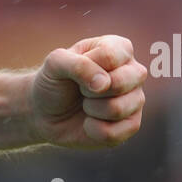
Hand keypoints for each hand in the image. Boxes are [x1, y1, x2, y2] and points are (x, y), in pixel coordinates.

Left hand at [30, 35, 146, 148]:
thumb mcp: (55, 64)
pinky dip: (93, 130)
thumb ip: (78, 65)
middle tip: (81, 89)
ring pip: (117, 109)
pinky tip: (89, 122)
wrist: (45, 112)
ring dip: (91, 109)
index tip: (76, 69)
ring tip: (85, 104)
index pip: (110, 56)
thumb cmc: (54, 81)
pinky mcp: (131, 125)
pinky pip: (115, 133)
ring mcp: (136, 99)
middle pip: (120, 82)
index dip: (86, 67)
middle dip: (90, 90)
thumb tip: (104, 84)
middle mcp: (134, 71)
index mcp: (119, 48)